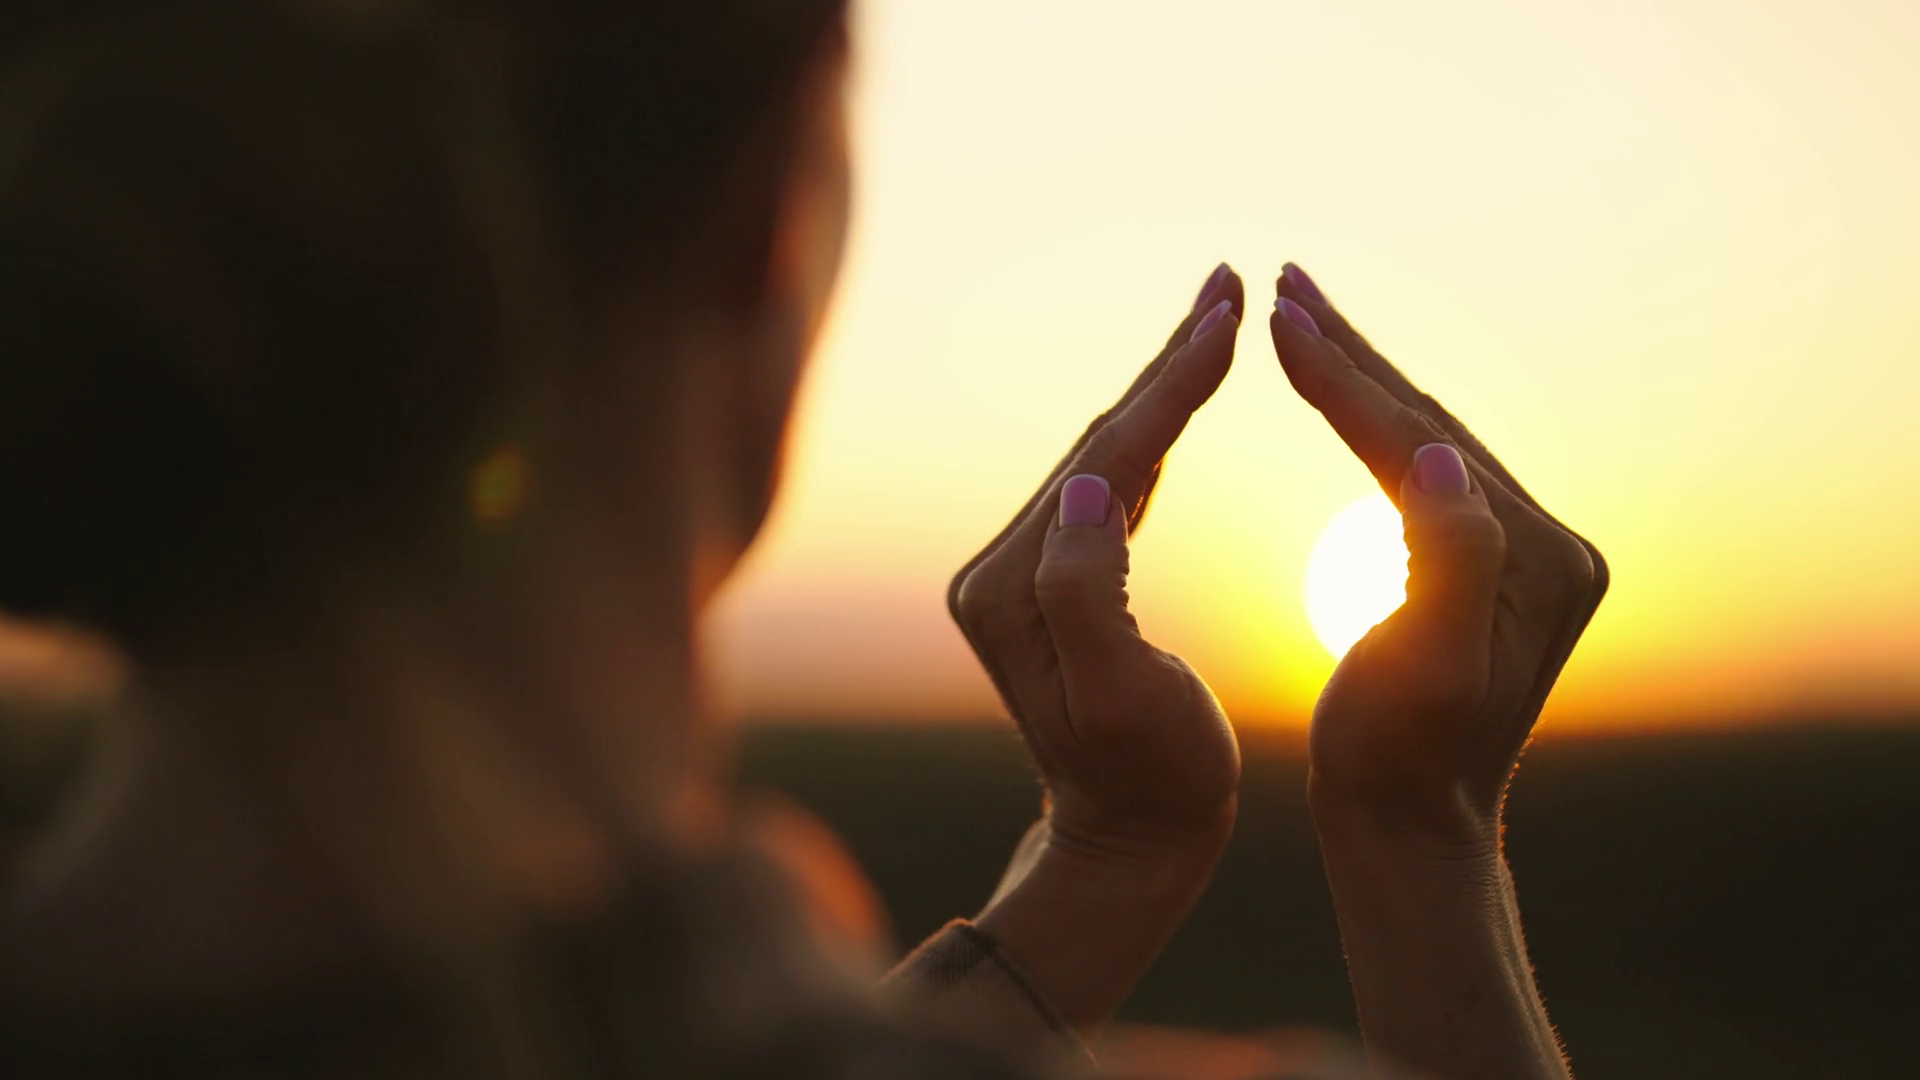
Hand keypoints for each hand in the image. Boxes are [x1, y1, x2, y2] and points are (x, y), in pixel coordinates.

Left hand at [949, 265, 1244, 861]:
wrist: (1129, 841)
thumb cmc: (1149, 780)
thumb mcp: (1119, 696)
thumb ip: (1087, 591)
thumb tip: (1091, 484)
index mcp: (1014, 589)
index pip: (1106, 460)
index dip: (1173, 385)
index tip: (1228, 314)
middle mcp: (1000, 570)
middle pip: (1101, 443)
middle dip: (1170, 366)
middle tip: (1228, 285)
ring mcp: (1018, 575)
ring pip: (1104, 458)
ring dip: (1162, 391)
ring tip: (1216, 321)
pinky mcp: (1044, 584)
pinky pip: (1106, 491)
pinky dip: (1148, 440)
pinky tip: (1177, 404)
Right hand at [1271, 265, 1597, 1079]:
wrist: (1408, 827)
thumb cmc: (1398, 760)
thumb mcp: (1429, 669)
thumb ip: (1452, 556)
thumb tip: (1439, 451)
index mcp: (1541, 559)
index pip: (1425, 443)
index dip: (1345, 378)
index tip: (1279, 314)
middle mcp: (1550, 545)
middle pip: (1432, 425)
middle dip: (1353, 352)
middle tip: (1286, 282)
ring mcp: (1526, 553)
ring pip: (1427, 439)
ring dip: (1360, 376)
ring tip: (1300, 315)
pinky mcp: (1496, 566)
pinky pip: (1424, 474)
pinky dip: (1374, 426)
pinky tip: (1342, 397)